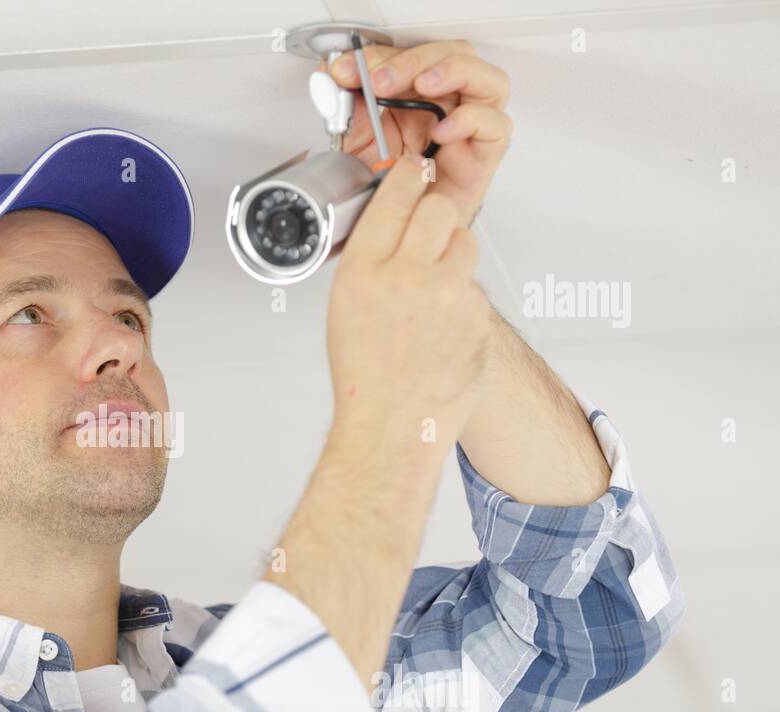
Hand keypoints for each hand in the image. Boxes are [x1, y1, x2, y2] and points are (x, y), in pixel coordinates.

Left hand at [315, 39, 511, 227]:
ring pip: (486, 79)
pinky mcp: (484, 154)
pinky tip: (442, 130)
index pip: (409, 55)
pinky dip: (472, 119)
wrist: (400, 233)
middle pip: (451, 55)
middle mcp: (447, 104)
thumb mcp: (355, 141)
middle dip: (412, 60)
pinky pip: (496, 125)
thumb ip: (345, 108)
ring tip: (422, 84)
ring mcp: (469, 126)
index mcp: (415, 94)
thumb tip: (330, 77)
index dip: (378, 56)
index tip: (347, 72)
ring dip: (453, 71)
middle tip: (380, 79)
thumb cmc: (387, 189)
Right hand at [326, 154, 491, 449]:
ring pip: (465, 244)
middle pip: (439, 208)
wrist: (393, 427)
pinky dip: (463, 299)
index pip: (396, 194)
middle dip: (435, 213)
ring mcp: (450, 297)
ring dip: (452, 255)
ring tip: (432, 291)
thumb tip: (396, 220)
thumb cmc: (364, 375)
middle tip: (427, 227)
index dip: (408, 176)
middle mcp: (409, 277)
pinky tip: (442, 327)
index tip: (413, 171)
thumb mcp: (345, 306)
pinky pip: (475, 288)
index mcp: (366, 271)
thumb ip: (372, 258)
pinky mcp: (479, 317)